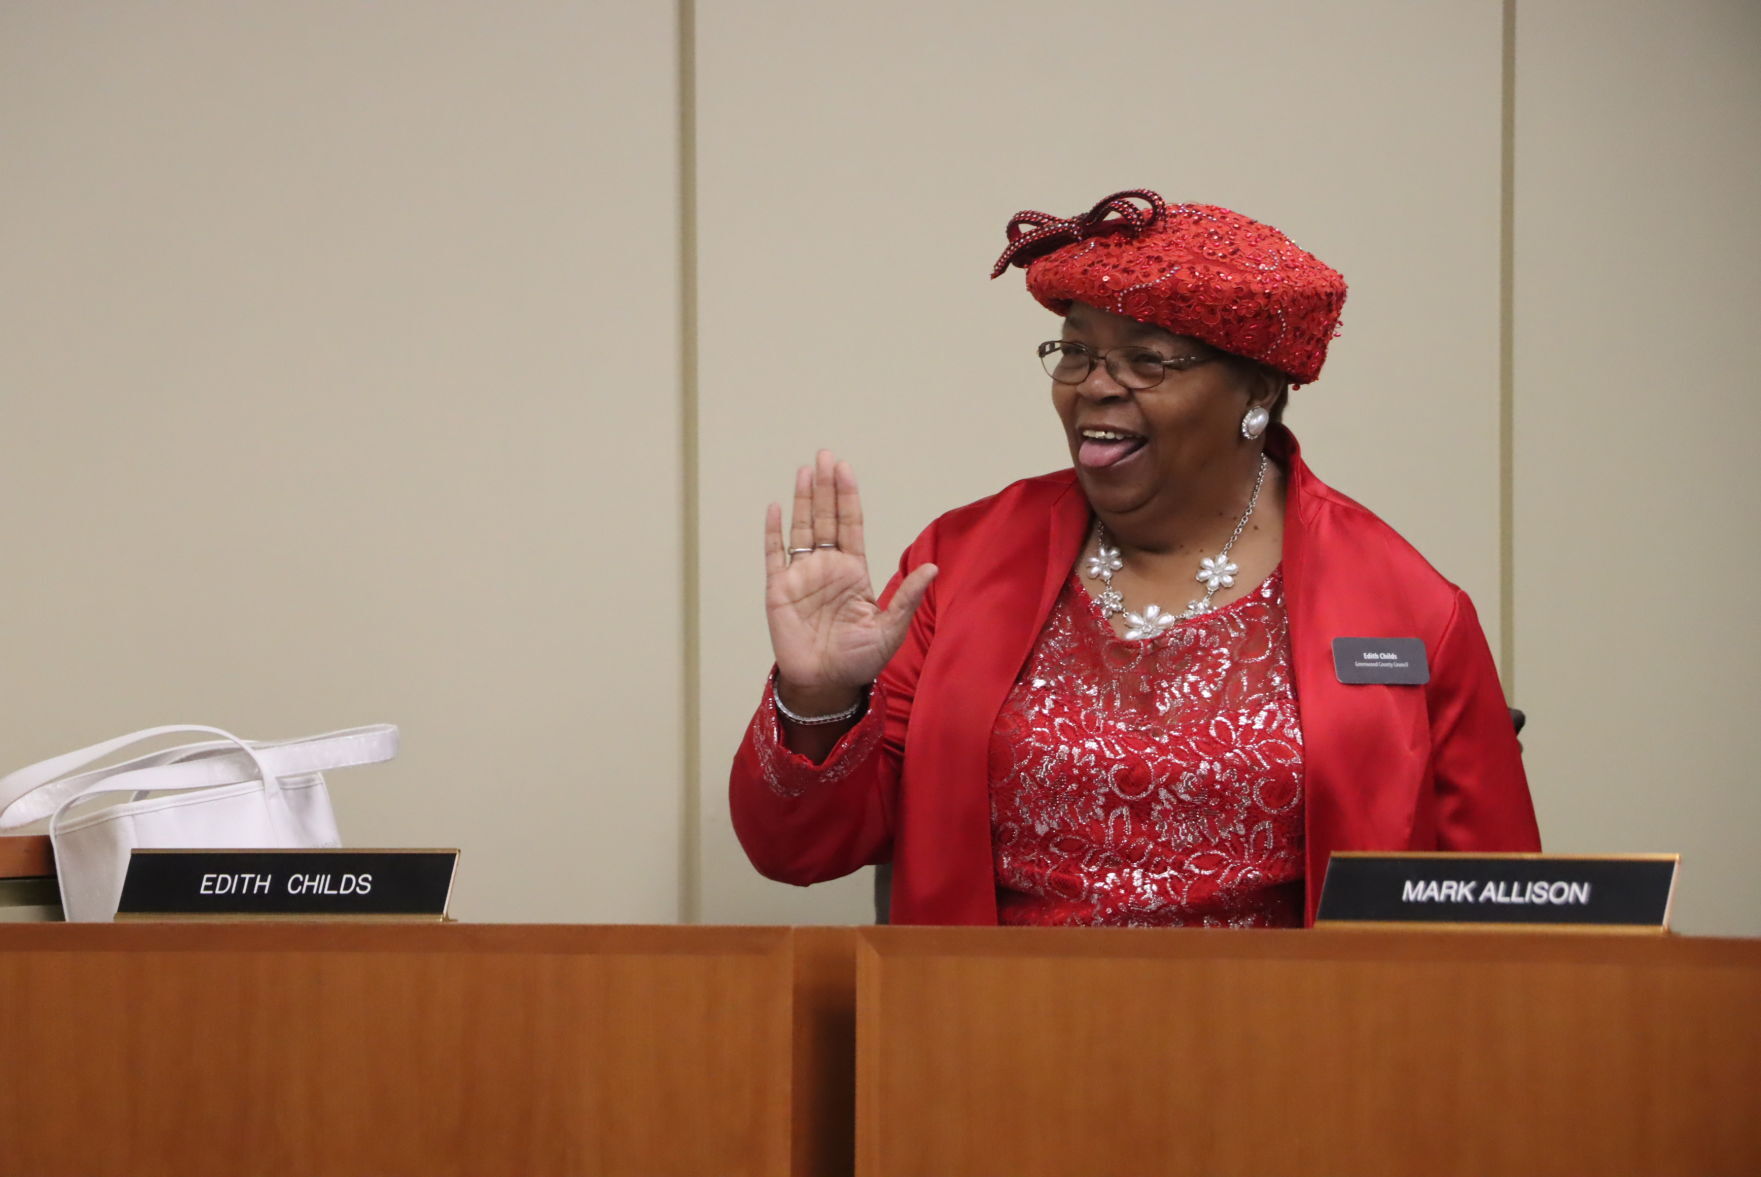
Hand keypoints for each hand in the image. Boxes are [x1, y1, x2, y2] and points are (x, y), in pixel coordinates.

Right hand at [764, 450, 936, 711]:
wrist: (826, 684)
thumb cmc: (860, 659)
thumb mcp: (890, 628)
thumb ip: (907, 597)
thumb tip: (934, 568)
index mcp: (854, 571)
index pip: (851, 525)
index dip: (848, 497)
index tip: (846, 469)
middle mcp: (827, 567)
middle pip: (825, 518)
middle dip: (825, 487)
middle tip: (825, 455)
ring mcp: (802, 576)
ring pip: (801, 529)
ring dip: (802, 500)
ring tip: (804, 470)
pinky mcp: (779, 590)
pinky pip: (774, 555)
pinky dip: (773, 532)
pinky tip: (776, 508)